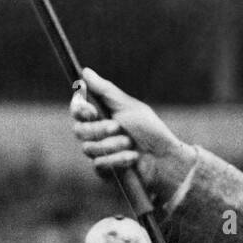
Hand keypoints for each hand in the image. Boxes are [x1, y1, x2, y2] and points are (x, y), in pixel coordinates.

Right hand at [70, 67, 194, 197]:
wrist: (165, 158)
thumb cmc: (150, 130)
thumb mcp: (129, 107)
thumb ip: (105, 90)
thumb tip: (85, 71)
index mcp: (101, 115)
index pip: (77, 109)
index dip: (79, 109)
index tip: (90, 110)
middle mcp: (96, 134)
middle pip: (78, 130)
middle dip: (98, 129)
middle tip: (117, 127)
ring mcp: (99, 153)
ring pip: (88, 148)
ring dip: (112, 145)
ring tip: (130, 144)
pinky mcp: (105, 171)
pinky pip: (99, 165)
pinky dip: (117, 160)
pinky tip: (132, 159)